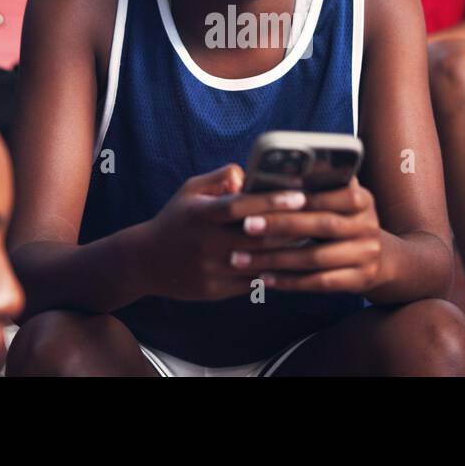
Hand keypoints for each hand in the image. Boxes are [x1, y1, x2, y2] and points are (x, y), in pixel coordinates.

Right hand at [139, 164, 307, 300]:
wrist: (145, 262)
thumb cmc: (177, 219)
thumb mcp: (191, 190)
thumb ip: (221, 178)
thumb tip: (250, 174)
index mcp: (200, 214)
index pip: (240, 206)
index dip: (270, 201)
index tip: (299, 196)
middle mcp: (205, 243)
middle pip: (257, 237)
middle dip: (290, 228)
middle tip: (318, 218)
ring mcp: (210, 270)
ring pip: (259, 262)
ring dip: (288, 253)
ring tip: (314, 241)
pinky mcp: (214, 290)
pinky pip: (252, 283)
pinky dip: (274, 273)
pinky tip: (293, 265)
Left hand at [228, 177, 383, 294]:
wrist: (381, 258)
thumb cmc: (343, 221)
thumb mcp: (339, 200)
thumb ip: (317, 187)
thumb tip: (276, 173)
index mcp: (361, 199)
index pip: (330, 196)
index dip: (298, 199)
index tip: (265, 198)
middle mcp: (368, 226)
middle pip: (322, 225)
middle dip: (281, 225)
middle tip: (247, 226)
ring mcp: (367, 255)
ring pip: (317, 258)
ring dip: (277, 259)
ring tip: (244, 258)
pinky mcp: (360, 280)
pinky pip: (320, 282)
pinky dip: (290, 281)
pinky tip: (265, 278)